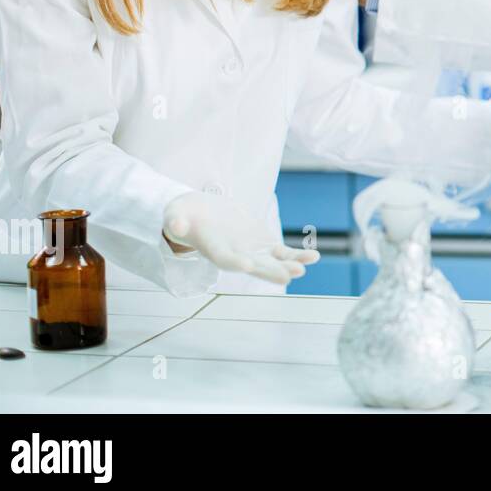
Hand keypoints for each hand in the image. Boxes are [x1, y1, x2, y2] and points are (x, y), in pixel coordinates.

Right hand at [162, 191, 320, 284]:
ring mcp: (252, 251)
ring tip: (307, 264)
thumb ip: (176, 220)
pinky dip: (297, 255)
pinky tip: (314, 257)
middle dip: (270, 271)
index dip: (234, 261)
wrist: (201, 215)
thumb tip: (176, 224)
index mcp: (214, 249)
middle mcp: (235, 255)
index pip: (224, 258)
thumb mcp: (176, 215)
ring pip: (273, 261)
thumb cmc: (185, 216)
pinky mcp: (264, 243)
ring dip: (290, 264)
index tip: (246, 265)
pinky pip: (283, 252)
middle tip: (288, 276)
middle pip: (254, 266)